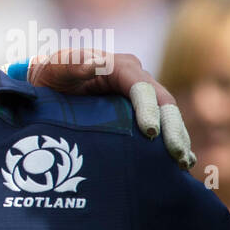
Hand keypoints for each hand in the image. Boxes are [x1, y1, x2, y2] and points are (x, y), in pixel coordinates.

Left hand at [26, 50, 193, 168]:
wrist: (47, 84)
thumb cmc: (50, 74)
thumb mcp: (56, 67)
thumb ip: (72, 64)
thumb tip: (94, 63)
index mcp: (121, 66)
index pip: (142, 89)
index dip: (149, 110)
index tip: (151, 134)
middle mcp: (137, 79)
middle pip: (163, 103)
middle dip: (172, 129)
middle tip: (177, 156)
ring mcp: (141, 96)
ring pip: (168, 117)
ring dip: (177, 139)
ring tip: (183, 163)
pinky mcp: (139, 112)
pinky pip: (162, 126)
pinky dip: (171, 143)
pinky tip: (180, 165)